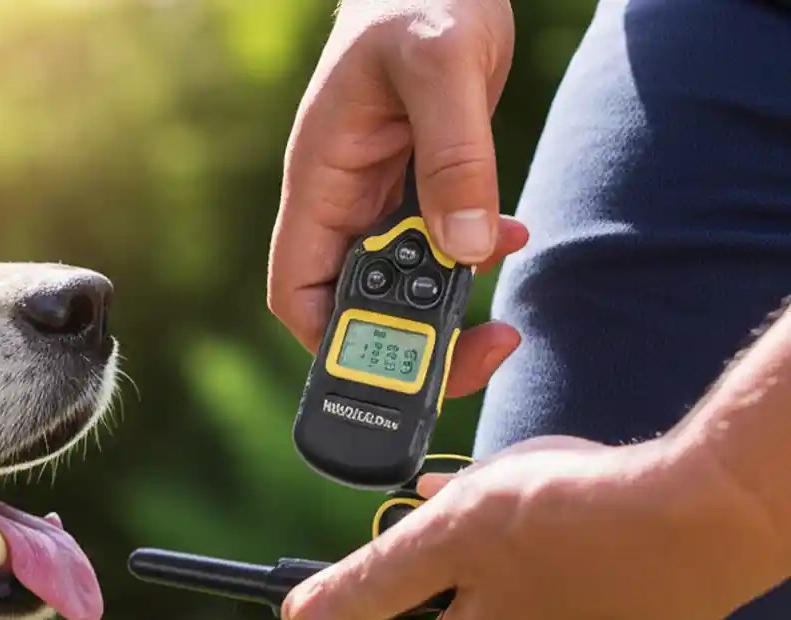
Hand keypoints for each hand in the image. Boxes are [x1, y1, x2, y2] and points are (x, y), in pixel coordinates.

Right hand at [268, 0, 519, 388]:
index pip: (297, 289)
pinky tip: (511, 238)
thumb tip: (469, 249)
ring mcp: (379, 195)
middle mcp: (342, 199)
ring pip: (402, 281)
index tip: (388, 362)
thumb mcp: (441, 66)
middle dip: (408, 337)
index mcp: (319, 180)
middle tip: (474, 346)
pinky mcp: (419, 184)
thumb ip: (456, 157)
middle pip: (354, 301)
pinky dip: (475, 255)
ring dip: (449, 303)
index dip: (331, 339)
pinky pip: (440, 243)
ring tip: (499, 313)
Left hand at [280, 435, 788, 619]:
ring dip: (497, 597)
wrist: (697, 523)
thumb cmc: (580, 506)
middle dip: (435, 600)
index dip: (341, 605)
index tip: (305, 613)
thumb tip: (406, 512)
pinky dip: (551, 596)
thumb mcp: (473, 502)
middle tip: (446, 553)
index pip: (388, 619)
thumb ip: (420, 526)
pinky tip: (572, 552)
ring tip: (523, 538)